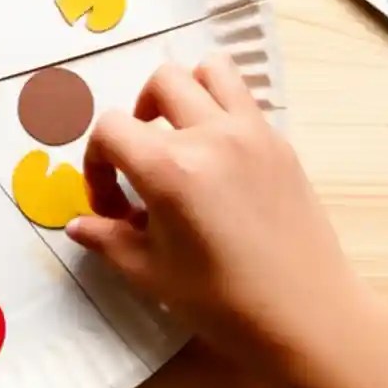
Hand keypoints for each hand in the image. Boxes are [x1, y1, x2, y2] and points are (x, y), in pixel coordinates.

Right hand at [68, 57, 387, 387]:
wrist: (309, 317)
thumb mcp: (151, 274)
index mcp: (170, 169)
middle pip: (160, 84)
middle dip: (136, 118)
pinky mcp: (281, 144)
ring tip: (178, 135)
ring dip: (184, 93)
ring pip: (209, 70)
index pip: (111, 129)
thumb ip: (108, 239)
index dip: (96, 165)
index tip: (110, 207)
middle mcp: (211, 136)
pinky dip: (220, 109)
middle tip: (138, 164)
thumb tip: (79, 225)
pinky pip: (243, 99)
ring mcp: (253, 133)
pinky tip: (217, 160)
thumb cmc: (226, 304)